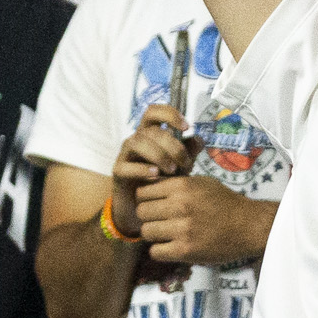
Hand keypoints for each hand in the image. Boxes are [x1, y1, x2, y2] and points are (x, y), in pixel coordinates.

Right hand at [109, 103, 200, 240]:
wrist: (145, 206)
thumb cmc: (163, 180)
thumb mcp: (181, 164)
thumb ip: (189, 151)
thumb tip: (198, 139)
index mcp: (151, 133)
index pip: (153, 111)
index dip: (169, 114)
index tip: (186, 126)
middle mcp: (136, 139)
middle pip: (152, 130)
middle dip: (173, 145)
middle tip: (185, 163)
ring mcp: (125, 155)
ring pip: (137, 143)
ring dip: (158, 155)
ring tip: (172, 170)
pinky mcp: (118, 172)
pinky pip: (126, 166)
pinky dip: (142, 169)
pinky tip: (156, 175)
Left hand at [136, 175, 273, 266]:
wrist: (249, 226)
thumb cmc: (225, 202)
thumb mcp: (202, 183)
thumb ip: (176, 183)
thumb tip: (149, 183)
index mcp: (182, 186)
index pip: (143, 191)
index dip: (146, 198)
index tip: (155, 204)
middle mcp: (180, 205)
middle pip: (141, 211)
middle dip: (148, 216)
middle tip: (161, 221)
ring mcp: (182, 229)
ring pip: (146, 232)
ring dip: (154, 235)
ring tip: (167, 234)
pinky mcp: (185, 250)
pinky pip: (155, 252)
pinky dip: (161, 251)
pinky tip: (172, 247)